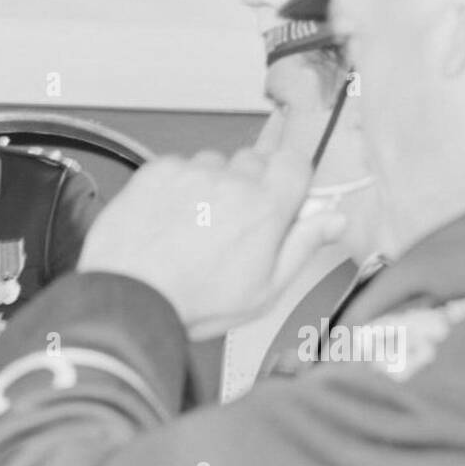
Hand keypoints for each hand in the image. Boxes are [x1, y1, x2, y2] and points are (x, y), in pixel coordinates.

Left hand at [78, 147, 345, 338]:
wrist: (129, 299)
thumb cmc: (193, 303)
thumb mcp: (263, 291)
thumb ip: (301, 248)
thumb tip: (335, 220)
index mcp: (266, 208)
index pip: (296, 163)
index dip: (288, 181)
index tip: (278, 202)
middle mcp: (231, 181)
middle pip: (253, 162)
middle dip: (247, 187)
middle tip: (228, 227)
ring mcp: (191, 173)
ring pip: (212, 163)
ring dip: (208, 186)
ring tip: (191, 229)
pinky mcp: (156, 172)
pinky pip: (176, 167)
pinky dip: (174, 188)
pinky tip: (166, 222)